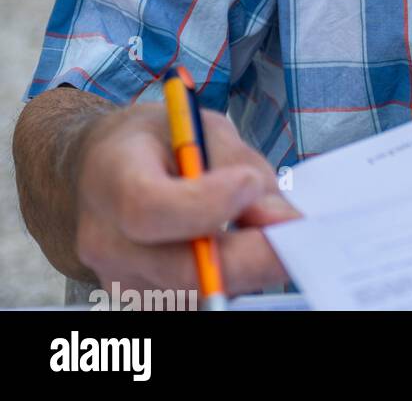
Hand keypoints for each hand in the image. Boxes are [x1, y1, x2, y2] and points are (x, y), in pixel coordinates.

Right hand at [73, 99, 300, 299]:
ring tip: (272, 236)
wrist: (100, 171)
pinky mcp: (141, 302)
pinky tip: (246, 250)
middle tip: (297, 237)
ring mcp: (119, 280)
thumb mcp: (198, 124)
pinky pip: (194, 300)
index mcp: (113, 179)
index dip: (205, 203)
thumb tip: (281, 219)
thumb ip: (240, 164)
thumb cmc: (155, 142)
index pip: (149, 208)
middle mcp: (106, 239)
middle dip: (249, 257)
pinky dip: (229, 279)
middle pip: (178, 269)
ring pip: (194, 294)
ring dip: (244, 269)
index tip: (249, 184)